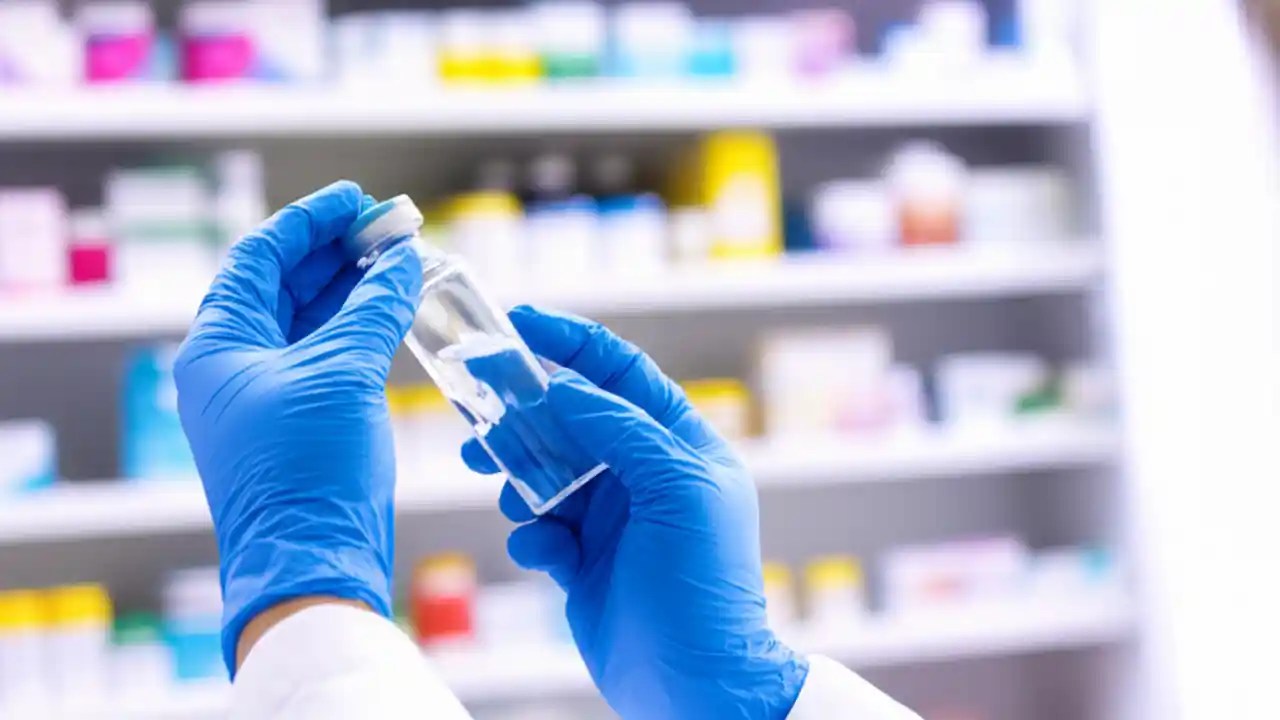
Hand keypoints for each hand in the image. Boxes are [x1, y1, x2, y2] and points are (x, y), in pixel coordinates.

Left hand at [174, 181, 422, 672]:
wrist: (313, 563)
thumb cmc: (308, 470)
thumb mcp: (342, 375)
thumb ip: (373, 310)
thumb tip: (403, 261)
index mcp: (217, 347)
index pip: (259, 259)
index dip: (308, 222)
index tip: (355, 199)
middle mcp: (235, 366)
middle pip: (285, 285)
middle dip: (338, 251)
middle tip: (392, 226)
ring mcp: (269, 396)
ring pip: (311, 321)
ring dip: (354, 287)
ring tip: (402, 258)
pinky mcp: (303, 422)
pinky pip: (330, 356)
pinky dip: (362, 328)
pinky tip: (396, 308)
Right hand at [462, 307, 807, 719]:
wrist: (696, 683)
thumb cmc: (706, 584)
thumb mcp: (676, 490)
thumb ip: (622, 431)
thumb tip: (570, 386)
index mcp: (678, 445)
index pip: (621, 372)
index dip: (571, 341)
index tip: (518, 322)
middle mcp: (643, 472)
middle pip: (570, 418)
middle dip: (523, 410)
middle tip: (474, 405)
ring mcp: (611, 516)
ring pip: (544, 471)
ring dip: (515, 470)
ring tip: (492, 475)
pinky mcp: (582, 559)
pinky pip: (539, 528)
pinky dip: (532, 535)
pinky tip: (545, 552)